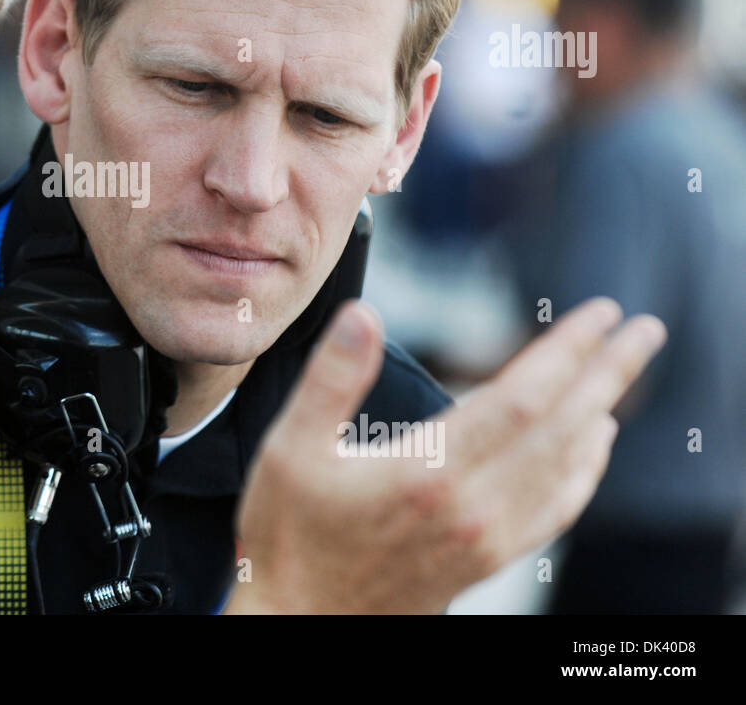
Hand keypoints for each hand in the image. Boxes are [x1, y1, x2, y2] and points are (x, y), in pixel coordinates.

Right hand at [225, 296, 665, 613]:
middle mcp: (471, 507)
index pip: (521, 398)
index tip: (600, 312)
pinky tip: (592, 446)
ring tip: (623, 371)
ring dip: (602, 412)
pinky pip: (555, 510)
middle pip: (562, 428)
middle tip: (644, 330)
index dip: (566, 351)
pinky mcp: (485, 560)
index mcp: (428, 472)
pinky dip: (586, 470)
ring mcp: (485, 538)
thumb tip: (362, 314)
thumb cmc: (289, 537)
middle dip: (609, 372)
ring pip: (564, 467)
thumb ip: (331, 379)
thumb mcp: (289, 448)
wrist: (298, 622)